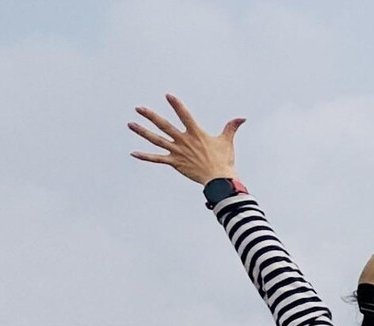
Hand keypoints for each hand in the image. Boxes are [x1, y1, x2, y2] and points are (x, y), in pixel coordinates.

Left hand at [128, 94, 244, 184]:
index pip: (185, 115)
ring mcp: (178, 152)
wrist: (220, 180)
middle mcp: (184, 141)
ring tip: (130, 124)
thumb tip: (242, 118)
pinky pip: (157, 159)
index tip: (168, 96)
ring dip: (142, 132)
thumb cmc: (224, 161)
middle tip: (138, 108)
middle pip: (164, 125)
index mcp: (196, 133)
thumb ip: (232, 127)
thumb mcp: (227, 141)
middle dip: (150, 116)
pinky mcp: (175, 163)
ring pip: (156, 140)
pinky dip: (146, 156)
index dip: (176, 105)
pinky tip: (134, 153)